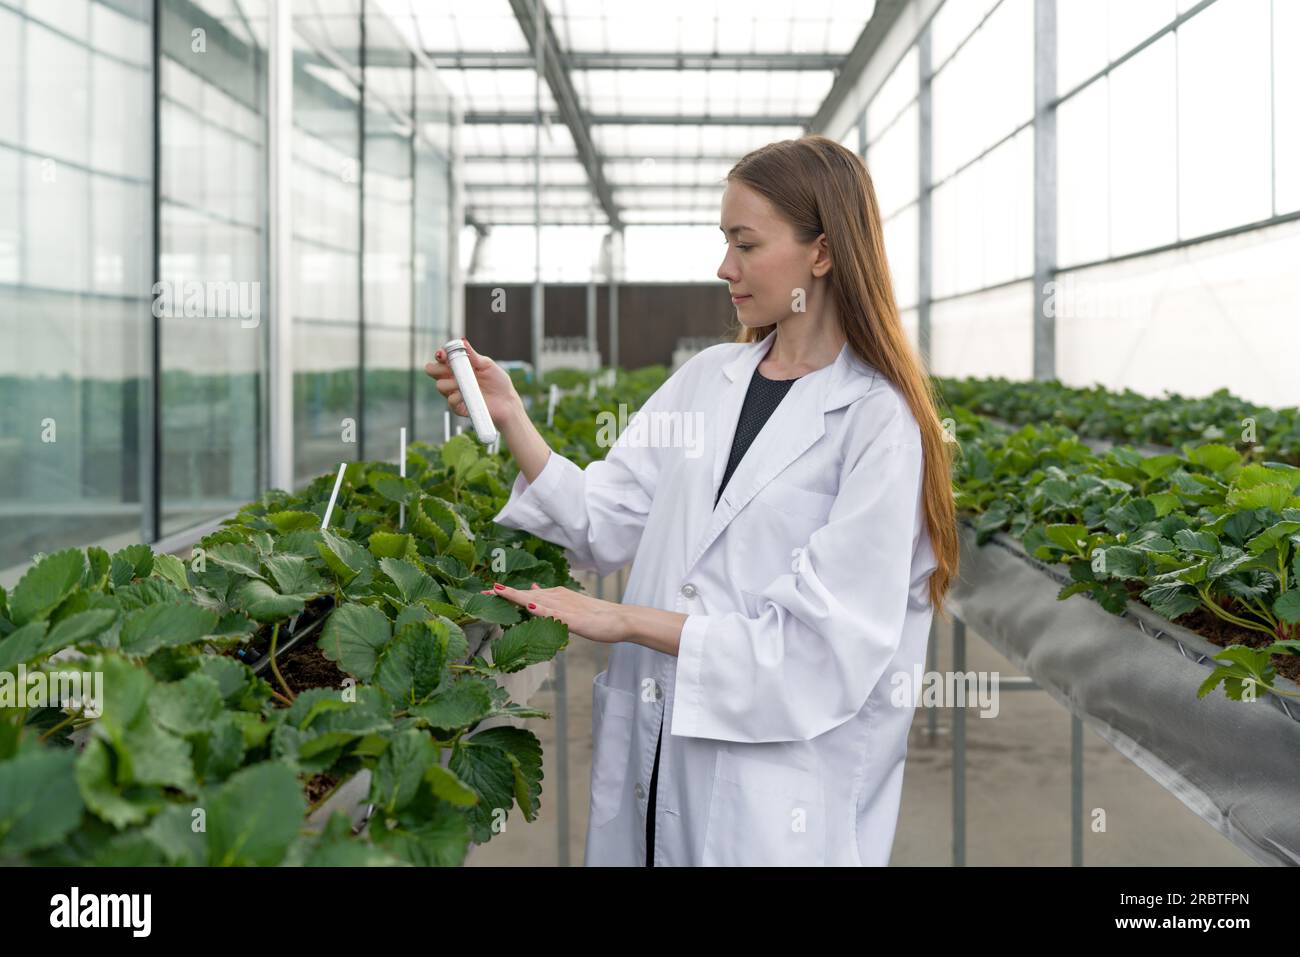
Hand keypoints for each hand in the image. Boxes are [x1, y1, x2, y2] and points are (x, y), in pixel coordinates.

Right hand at [425, 338, 523, 427]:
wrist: (507, 401)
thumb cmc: (498, 382)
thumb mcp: (487, 365)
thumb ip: (473, 355)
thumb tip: (463, 341)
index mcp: (458, 367)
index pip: (441, 359)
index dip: (439, 355)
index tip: (442, 355)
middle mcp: (453, 379)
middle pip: (433, 371)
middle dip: (436, 368)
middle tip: (447, 368)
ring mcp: (454, 393)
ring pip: (440, 386)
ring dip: (448, 383)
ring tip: (461, 383)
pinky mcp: (459, 406)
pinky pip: (450, 401)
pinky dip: (455, 397)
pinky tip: (463, 394)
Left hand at [484, 582, 626, 644]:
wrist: (619, 619)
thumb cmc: (595, 616)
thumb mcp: (569, 608)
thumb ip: (550, 601)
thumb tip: (530, 591)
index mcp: (555, 596)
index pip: (526, 594)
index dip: (506, 593)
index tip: (486, 592)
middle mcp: (557, 597)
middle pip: (525, 595)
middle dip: (503, 594)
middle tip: (481, 592)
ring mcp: (564, 607)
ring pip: (535, 600)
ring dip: (515, 596)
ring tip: (496, 591)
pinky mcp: (573, 618)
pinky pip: (553, 613)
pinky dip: (540, 608)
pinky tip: (528, 605)